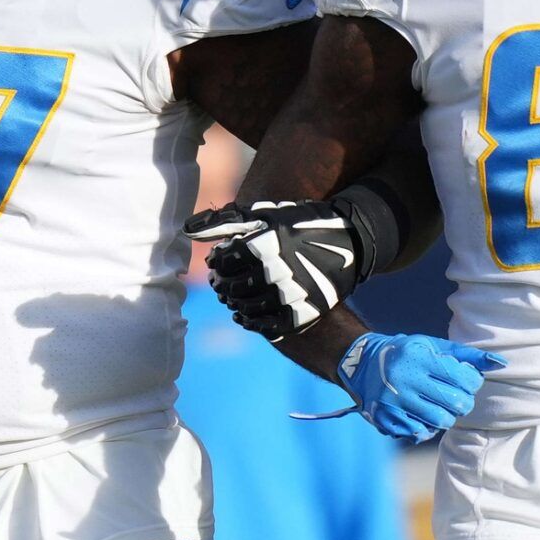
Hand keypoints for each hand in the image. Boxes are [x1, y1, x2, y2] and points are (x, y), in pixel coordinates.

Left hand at [189, 197, 364, 338]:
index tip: (220, 260)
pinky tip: (247, 314)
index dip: (217, 262)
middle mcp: (277, 270)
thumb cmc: (301, 224)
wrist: (351, 243)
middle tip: (223, 281)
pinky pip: (266, 325)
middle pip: (232, 286)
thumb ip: (225, 222)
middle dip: (222, 284)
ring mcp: (291, 295)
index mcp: (267, 243)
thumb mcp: (266, 214)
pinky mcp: (303, 313)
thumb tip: (189, 230)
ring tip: (235, 295)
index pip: (224, 261)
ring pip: (246, 307)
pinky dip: (251, 322)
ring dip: (235, 302)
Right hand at [339, 331, 498, 442]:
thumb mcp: (434, 346)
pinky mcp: (385, 419)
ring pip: (440, 421)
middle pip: (455, 404)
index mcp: (420, 359)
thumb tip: (500, 364)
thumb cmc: (407, 353)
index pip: (463, 379)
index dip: (471, 383)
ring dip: (446, 416)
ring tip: (439, 406)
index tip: (465, 381)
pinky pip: (419, 433)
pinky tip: (421, 415)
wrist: (362, 363)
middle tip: (456, 398)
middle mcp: (405, 380)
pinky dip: (426, 427)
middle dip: (462, 403)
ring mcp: (394, 402)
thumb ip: (467, 356)